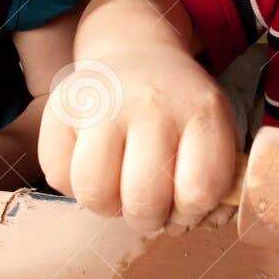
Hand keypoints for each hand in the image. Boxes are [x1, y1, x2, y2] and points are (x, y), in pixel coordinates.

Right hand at [37, 48, 237, 235]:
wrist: (138, 55)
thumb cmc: (179, 110)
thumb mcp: (215, 134)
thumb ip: (220, 185)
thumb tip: (205, 223)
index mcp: (201, 111)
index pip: (200, 190)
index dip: (192, 213)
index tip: (187, 201)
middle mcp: (151, 103)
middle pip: (144, 201)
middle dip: (148, 219)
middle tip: (150, 202)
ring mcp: (101, 103)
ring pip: (94, 194)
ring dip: (108, 207)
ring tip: (119, 187)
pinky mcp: (60, 107)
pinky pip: (58, 178)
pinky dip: (74, 186)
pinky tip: (95, 166)